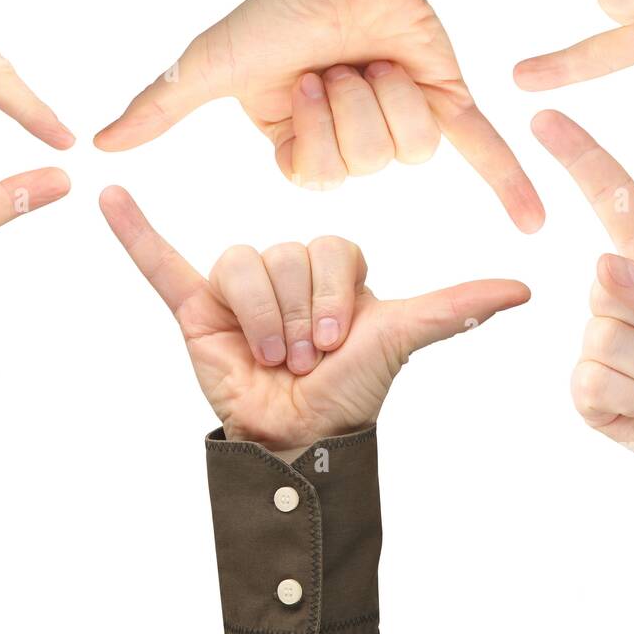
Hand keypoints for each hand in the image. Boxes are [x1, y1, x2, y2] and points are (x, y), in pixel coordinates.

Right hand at [95, 0, 545, 232]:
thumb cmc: (271, 16)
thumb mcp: (211, 68)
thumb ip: (159, 109)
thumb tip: (97, 145)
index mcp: (305, 150)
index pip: (321, 176)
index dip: (313, 127)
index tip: (303, 80)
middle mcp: (355, 144)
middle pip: (368, 161)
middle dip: (352, 99)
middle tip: (342, 62)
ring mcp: (402, 123)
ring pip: (410, 144)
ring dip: (390, 87)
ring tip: (376, 57)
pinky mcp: (448, 101)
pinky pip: (482, 153)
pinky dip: (512, 185)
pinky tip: (536, 226)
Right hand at [100, 186, 530, 455]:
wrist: (294, 437)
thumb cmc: (352, 389)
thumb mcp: (402, 338)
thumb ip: (455, 308)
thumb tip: (524, 287)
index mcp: (334, 263)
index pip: (332, 247)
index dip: (333, 296)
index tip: (334, 344)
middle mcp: (286, 264)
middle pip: (287, 255)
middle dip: (296, 318)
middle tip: (298, 358)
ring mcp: (238, 281)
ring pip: (243, 264)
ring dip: (258, 320)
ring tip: (265, 357)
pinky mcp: (193, 303)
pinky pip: (161, 259)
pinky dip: (134, 230)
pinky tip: (109, 196)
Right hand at [533, 111, 633, 479]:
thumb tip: (602, 265)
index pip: (612, 202)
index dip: (580, 159)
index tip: (545, 119)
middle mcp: (620, 297)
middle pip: (603, 286)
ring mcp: (602, 344)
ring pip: (603, 341)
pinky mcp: (591, 390)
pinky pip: (592, 383)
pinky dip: (628, 400)